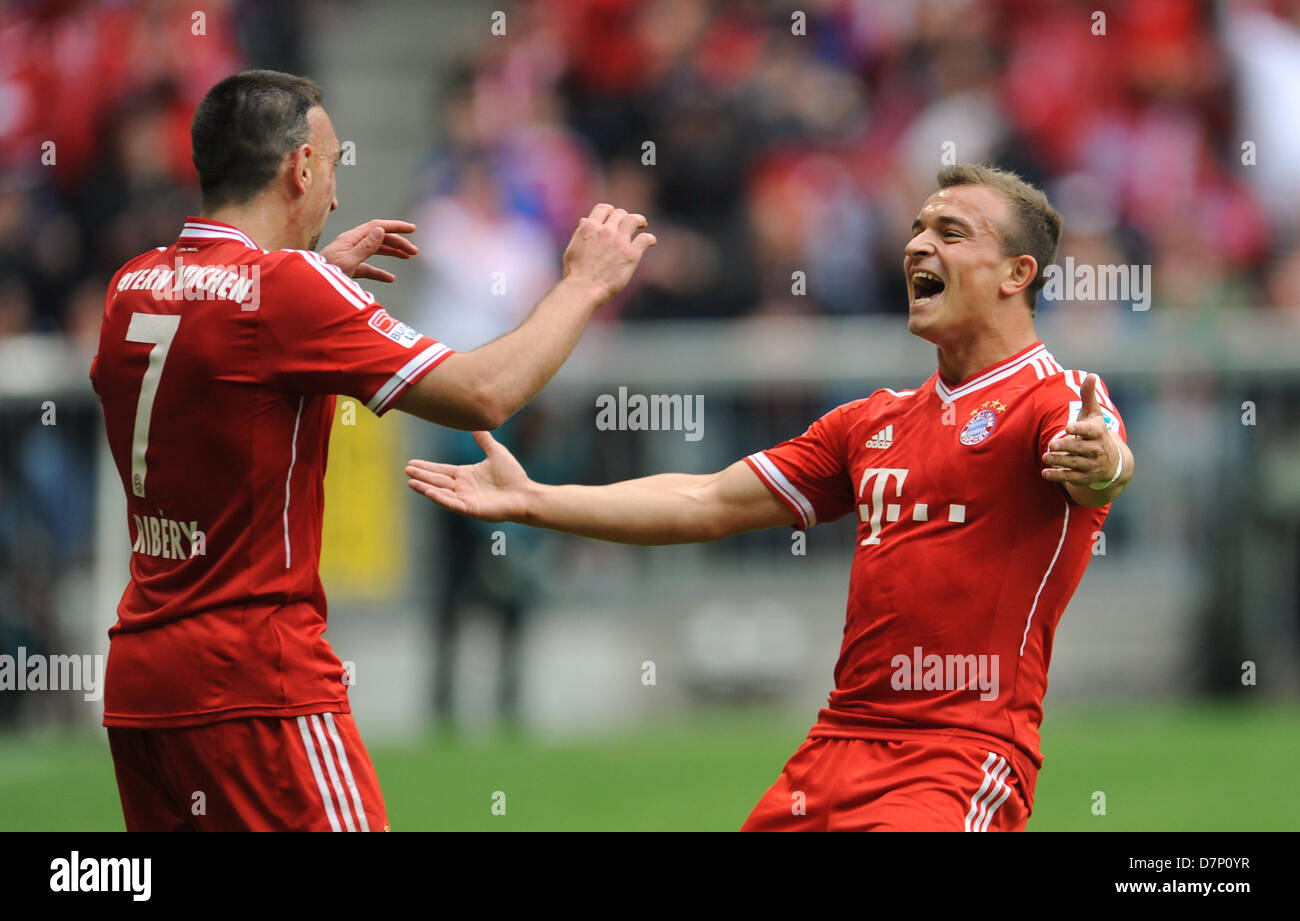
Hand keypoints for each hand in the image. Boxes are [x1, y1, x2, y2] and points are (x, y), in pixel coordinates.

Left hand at [319, 219, 418, 282]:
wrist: (307, 288)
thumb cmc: (325, 275)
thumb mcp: (348, 261)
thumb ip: (365, 246)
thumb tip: (381, 231)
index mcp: (351, 238)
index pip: (377, 226)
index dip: (395, 226)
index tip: (412, 229)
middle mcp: (350, 244)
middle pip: (378, 238)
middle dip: (398, 242)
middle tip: (414, 251)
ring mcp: (349, 256)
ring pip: (375, 250)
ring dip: (392, 253)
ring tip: (407, 257)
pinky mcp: (348, 269)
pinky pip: (367, 268)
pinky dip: (380, 272)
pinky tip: (390, 279)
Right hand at [406, 431, 529, 521]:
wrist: (525, 493)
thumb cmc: (513, 475)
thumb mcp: (496, 452)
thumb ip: (484, 440)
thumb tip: (476, 425)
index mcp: (466, 475)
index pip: (442, 470)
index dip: (427, 467)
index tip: (411, 463)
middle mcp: (462, 487)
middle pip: (437, 480)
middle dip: (422, 475)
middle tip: (406, 470)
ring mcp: (465, 499)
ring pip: (440, 492)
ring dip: (425, 487)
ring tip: (410, 481)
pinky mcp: (470, 508)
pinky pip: (451, 503)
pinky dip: (439, 498)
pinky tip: (428, 492)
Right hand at [562, 203, 656, 304]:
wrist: (584, 288)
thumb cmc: (575, 272)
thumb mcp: (572, 248)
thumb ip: (580, 233)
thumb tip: (585, 220)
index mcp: (590, 227)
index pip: (604, 209)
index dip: (610, 211)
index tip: (613, 216)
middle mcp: (606, 230)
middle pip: (620, 214)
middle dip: (623, 217)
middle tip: (628, 224)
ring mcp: (619, 241)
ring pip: (633, 220)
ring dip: (639, 220)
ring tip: (642, 224)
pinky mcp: (631, 254)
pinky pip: (645, 239)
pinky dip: (650, 238)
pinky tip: (651, 242)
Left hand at [1041, 373, 1120, 486]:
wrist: (1112, 463)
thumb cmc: (1096, 433)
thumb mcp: (1093, 415)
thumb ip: (1089, 396)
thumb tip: (1091, 374)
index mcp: (1098, 432)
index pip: (1090, 431)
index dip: (1079, 429)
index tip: (1068, 427)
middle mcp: (1097, 449)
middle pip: (1082, 448)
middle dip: (1067, 446)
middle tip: (1051, 444)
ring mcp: (1091, 465)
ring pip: (1075, 464)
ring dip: (1060, 461)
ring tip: (1046, 457)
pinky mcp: (1085, 477)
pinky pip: (1071, 477)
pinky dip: (1058, 476)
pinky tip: (1045, 472)